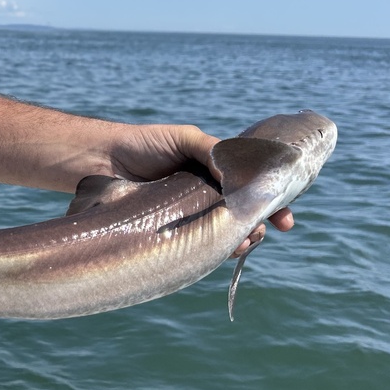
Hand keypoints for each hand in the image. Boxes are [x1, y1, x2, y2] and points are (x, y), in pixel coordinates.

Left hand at [106, 123, 294, 254]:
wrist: (102, 160)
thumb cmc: (142, 145)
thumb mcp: (184, 138)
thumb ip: (213, 151)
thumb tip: (237, 177)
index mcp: (212, 172)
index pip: (250, 189)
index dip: (271, 204)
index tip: (286, 221)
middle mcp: (204, 195)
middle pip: (240, 215)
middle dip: (257, 227)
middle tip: (261, 233)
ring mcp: (188, 215)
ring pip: (222, 233)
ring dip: (238, 241)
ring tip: (244, 243)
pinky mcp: (170, 232)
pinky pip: (197, 244)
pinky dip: (213, 249)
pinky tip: (221, 250)